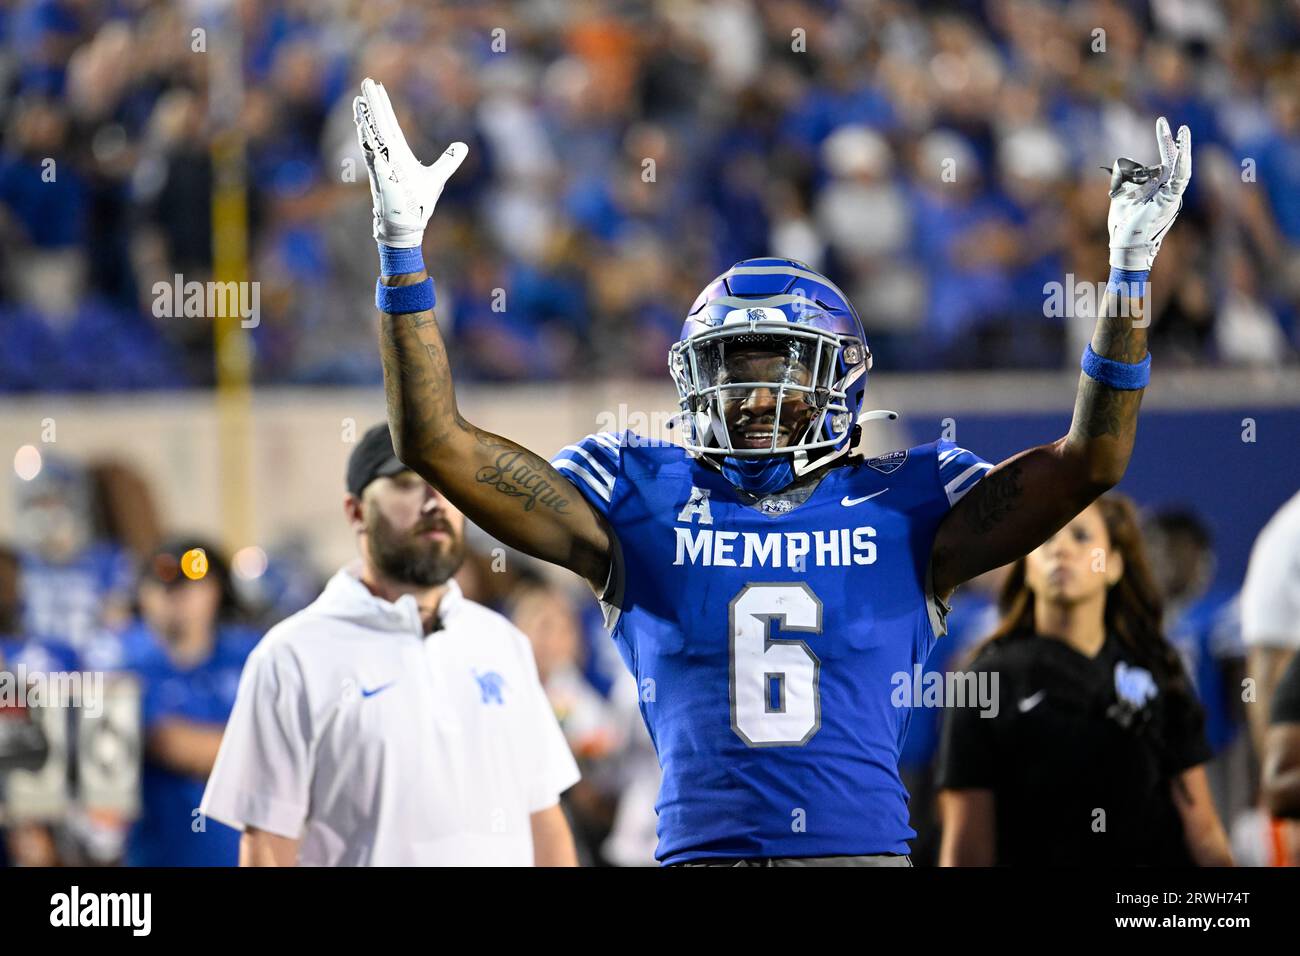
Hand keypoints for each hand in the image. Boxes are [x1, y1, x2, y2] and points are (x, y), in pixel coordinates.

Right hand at [353, 77, 466, 248]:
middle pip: (379, 124)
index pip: (389, 124)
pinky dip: (369, 144)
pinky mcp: (383, 179)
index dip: (384, 105)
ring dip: (366, 119)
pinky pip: (374, 158)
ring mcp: (383, 166)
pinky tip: (364, 129)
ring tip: (359, 100)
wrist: (407, 227)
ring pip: (373, 137)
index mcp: (398, 153)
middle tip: (366, 80)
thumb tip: (462, 146)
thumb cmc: (417, 203)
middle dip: (373, 103)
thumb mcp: (438, 177)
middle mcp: (388, 156)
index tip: (377, 87)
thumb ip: (448, 160)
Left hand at [1106, 117, 1190, 270]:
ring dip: (1179, 149)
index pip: (1168, 162)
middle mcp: (1170, 192)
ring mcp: (1171, 197)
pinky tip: (1180, 150)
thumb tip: (1129, 163)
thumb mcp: (1122, 195)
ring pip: (1180, 169)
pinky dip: (1181, 165)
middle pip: (1175, 161)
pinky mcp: (1168, 203)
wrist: (1124, 247)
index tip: (1162, 123)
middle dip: (1170, 141)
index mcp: (1162, 189)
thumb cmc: (1124, 225)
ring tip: (1179, 131)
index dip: (1167, 143)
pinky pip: (1178, 181)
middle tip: (1163, 120)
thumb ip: (1129, 179)